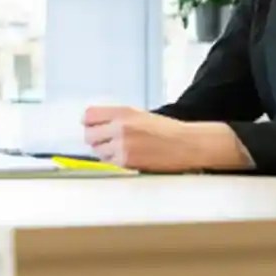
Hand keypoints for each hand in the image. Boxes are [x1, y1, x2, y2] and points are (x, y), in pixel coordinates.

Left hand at [82, 106, 235, 172]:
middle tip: (105, 140)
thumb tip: (95, 124)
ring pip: (98, 151)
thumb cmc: (168, 130)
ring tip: (122, 149)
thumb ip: (117, 118)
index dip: (88, 122)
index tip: (90, 125)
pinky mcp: (126, 161)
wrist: (187, 144)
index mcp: (123, 112)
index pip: (89, 115)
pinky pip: (109, 162)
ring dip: (105, 151)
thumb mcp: (140, 115)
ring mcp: (122, 145)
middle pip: (89, 135)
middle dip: (95, 138)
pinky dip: (114, 161)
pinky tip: (128, 156)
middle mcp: (120, 127)